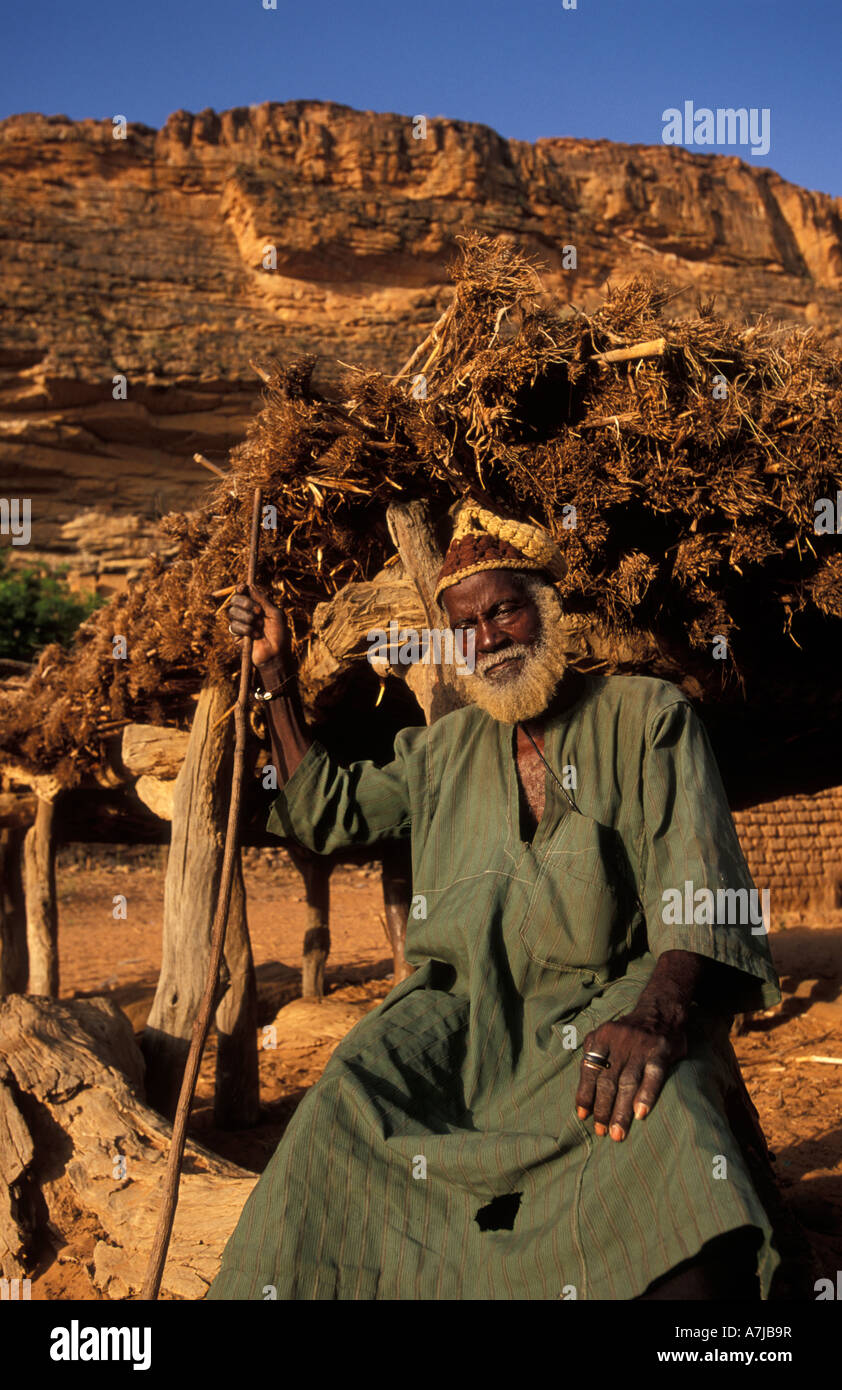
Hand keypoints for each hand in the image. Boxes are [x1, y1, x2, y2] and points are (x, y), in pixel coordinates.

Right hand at [227, 583, 290, 670]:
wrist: (276, 654)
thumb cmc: (279, 634)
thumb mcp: (275, 614)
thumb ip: (263, 600)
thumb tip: (250, 585)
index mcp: (257, 605)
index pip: (244, 593)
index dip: (241, 589)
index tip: (243, 588)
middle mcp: (247, 612)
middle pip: (235, 600)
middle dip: (246, 603)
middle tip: (259, 612)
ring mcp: (241, 623)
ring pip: (232, 612)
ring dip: (247, 618)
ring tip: (259, 627)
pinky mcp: (236, 635)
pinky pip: (234, 626)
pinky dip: (246, 630)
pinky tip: (255, 636)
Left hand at [574, 1010, 687, 1141]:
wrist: (661, 1010)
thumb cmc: (629, 1033)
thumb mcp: (606, 1035)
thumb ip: (595, 1057)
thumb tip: (584, 1095)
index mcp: (601, 1038)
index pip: (589, 1070)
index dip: (585, 1094)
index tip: (583, 1116)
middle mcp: (619, 1042)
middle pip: (608, 1080)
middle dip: (603, 1109)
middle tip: (601, 1132)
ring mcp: (640, 1046)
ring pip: (628, 1082)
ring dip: (621, 1110)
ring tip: (618, 1133)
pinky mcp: (660, 1051)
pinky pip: (653, 1076)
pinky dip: (646, 1095)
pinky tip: (641, 1114)